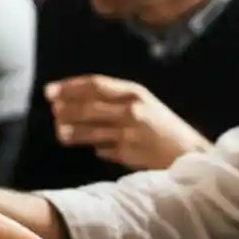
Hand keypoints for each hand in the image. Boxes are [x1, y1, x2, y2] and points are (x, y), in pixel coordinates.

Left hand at [46, 75, 211, 170]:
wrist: (188, 151)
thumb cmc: (161, 124)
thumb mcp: (142, 102)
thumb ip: (113, 99)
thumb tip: (73, 99)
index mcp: (134, 92)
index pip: (95, 84)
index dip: (69, 87)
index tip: (49, 91)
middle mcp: (132, 110)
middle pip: (89, 107)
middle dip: (66, 109)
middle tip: (53, 111)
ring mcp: (130, 133)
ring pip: (92, 131)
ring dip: (73, 132)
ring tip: (60, 133)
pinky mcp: (129, 154)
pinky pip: (103, 150)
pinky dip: (97, 149)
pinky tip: (93, 148)